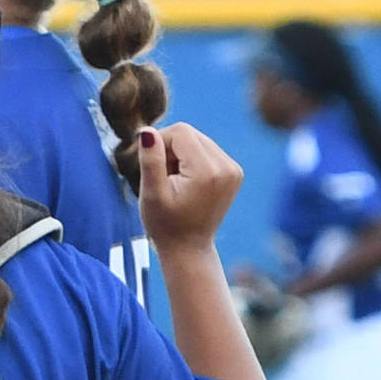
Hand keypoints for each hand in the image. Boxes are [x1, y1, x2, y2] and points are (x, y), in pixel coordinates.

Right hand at [136, 123, 240, 262]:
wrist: (189, 248)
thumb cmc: (165, 225)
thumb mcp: (151, 195)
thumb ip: (150, 161)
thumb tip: (146, 131)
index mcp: (208, 171)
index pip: (180, 132)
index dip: (158, 143)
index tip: (151, 167)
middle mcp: (226, 166)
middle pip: (190, 133)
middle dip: (170, 149)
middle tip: (162, 177)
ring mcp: (233, 168)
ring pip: (198, 139)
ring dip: (180, 154)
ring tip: (174, 181)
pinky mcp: (234, 171)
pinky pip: (207, 149)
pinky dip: (191, 159)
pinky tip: (186, 181)